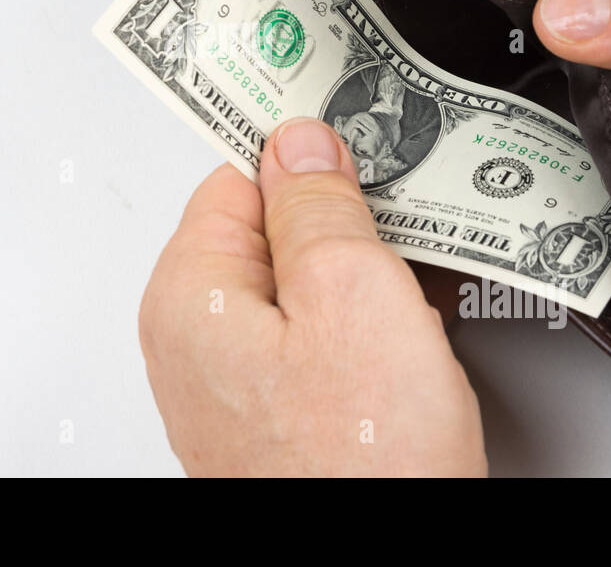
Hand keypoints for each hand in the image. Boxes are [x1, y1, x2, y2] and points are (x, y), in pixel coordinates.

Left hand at [139, 117, 485, 476]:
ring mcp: (238, 384)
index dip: (307, 156)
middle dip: (346, 226)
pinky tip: (409, 339)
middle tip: (404, 224)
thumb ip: (319, 206)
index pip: (239, 174)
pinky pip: (319, 342)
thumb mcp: (353, 295)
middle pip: (273, 231)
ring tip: (418, 287)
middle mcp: (198, 338)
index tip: (358, 139)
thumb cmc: (359, 470)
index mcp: (192, 294)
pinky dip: (365, 328)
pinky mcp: (279, 417)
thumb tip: (300, 143)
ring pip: (305, 288)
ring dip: (365, 278)